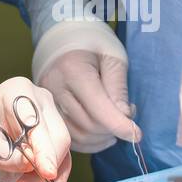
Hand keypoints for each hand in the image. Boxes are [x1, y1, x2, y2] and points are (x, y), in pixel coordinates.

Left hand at [0, 77, 71, 181]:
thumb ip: (8, 157)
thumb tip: (36, 169)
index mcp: (19, 92)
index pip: (38, 124)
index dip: (44, 150)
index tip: (46, 173)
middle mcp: (40, 102)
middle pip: (58, 140)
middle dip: (44, 175)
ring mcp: (49, 121)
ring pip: (62, 158)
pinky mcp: (51, 141)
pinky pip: (58, 168)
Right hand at [36, 38, 140, 152]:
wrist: (63, 39)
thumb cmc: (92, 44)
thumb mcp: (112, 58)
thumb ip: (117, 88)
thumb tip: (124, 117)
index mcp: (72, 70)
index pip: (98, 109)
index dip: (119, 125)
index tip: (136, 134)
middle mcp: (54, 88)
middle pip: (88, 125)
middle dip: (112, 129)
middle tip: (126, 117)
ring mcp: (46, 102)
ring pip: (77, 135)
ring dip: (101, 138)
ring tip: (114, 124)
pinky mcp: (45, 111)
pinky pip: (67, 137)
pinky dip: (88, 142)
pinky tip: (100, 133)